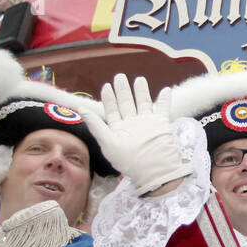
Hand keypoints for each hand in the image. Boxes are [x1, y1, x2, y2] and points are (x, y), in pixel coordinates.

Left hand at [99, 74, 193, 196]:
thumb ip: (95, 125)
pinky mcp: (161, 124)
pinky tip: (165, 89)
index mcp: (119, 129)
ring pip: (144, 103)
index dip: (109, 98)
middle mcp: (132, 124)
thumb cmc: (129, 161)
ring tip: (139, 79)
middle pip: (126, 103)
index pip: (112, 110)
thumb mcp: (108, 143)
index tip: (106, 86)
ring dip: (141, 91)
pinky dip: (164, 99)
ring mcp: (147, 123)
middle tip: (120, 76)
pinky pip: (163, 108)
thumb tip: (81, 109)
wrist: (154, 170)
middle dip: (123, 90)